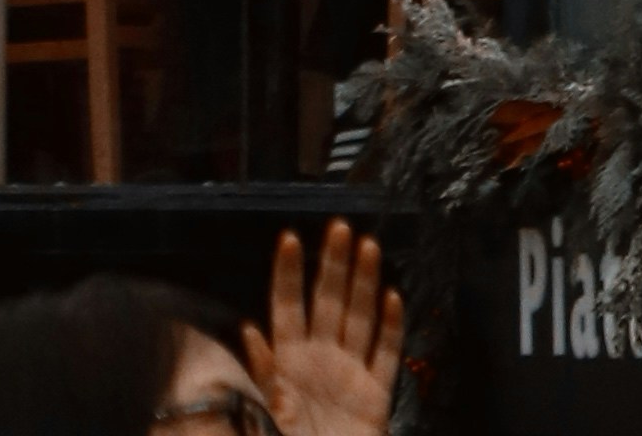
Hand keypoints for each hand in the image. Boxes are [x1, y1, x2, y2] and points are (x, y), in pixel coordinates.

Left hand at [249, 223, 403, 435]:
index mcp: (287, 363)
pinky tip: (393, 298)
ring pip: (359, 320)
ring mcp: (350, 376)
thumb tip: (248, 331)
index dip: (288, 274)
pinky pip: (386, 356)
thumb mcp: (268, 416)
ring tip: (368, 246)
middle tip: (339, 226)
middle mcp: (319, 361)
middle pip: (327, 303)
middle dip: (332, 265)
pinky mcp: (376, 398)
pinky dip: (391, 328)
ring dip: (364, 284)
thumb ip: (262, 377)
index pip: (286, 307)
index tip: (289, 237)